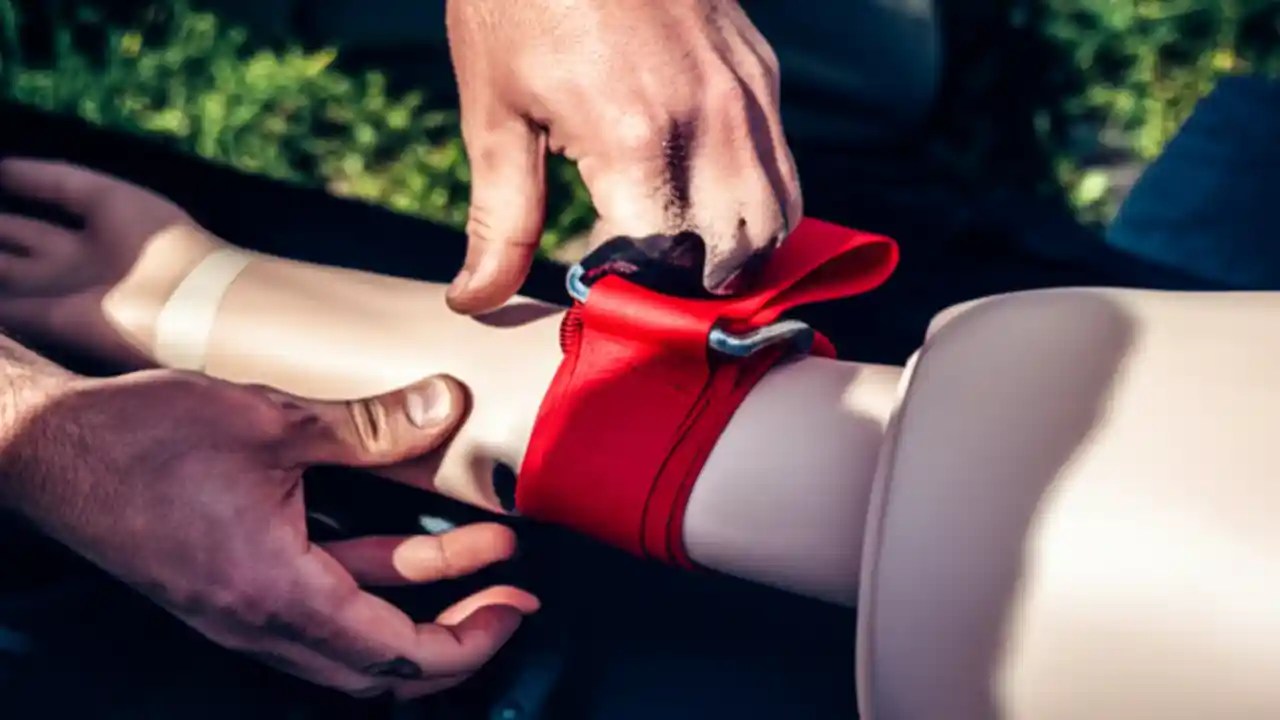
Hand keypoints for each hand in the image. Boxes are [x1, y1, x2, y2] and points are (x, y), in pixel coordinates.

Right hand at [0, 158, 220, 369]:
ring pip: (2, 280)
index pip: (28, 225)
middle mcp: (70, 270)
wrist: (194, 300)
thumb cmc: (163, 242)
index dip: (4, 209)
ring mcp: (58, 297)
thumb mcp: (106, 198)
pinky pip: (6, 313)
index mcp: (92, 238)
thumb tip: (2, 168)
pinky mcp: (51, 325)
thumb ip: (53, 182)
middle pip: (7, 253)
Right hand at [0, 369, 537, 698]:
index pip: (398, 656)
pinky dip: (372, 591)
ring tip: (479, 552)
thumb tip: (450, 405)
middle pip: (383, 665)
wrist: (47, 450)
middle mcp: (261, 622)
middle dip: (459, 632)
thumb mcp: (273, 422)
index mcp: (278, 592)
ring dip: (419, 604)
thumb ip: (370, 425)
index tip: (519, 605)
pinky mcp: (230, 592)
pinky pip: (318, 612)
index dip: (472, 640)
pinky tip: (400, 545)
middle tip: (514, 589)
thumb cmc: (144, 436)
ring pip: (352, 641)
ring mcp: (242, 614)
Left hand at [445, 0, 800, 311]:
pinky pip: (781, 161)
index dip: (643, 297)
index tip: (610, 295)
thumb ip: (501, 221)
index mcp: (637, 139)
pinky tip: (705, 196)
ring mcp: (746, 93)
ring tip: (685, 253)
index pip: (672, 267)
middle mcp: (711, 122)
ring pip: (781, 212)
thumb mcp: (495, 113)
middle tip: (651, 285)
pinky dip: (756, 198)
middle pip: (744, 252)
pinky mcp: (759, 70)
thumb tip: (477, 299)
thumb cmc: (518, 3)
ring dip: (741, 248)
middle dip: (702, 284)